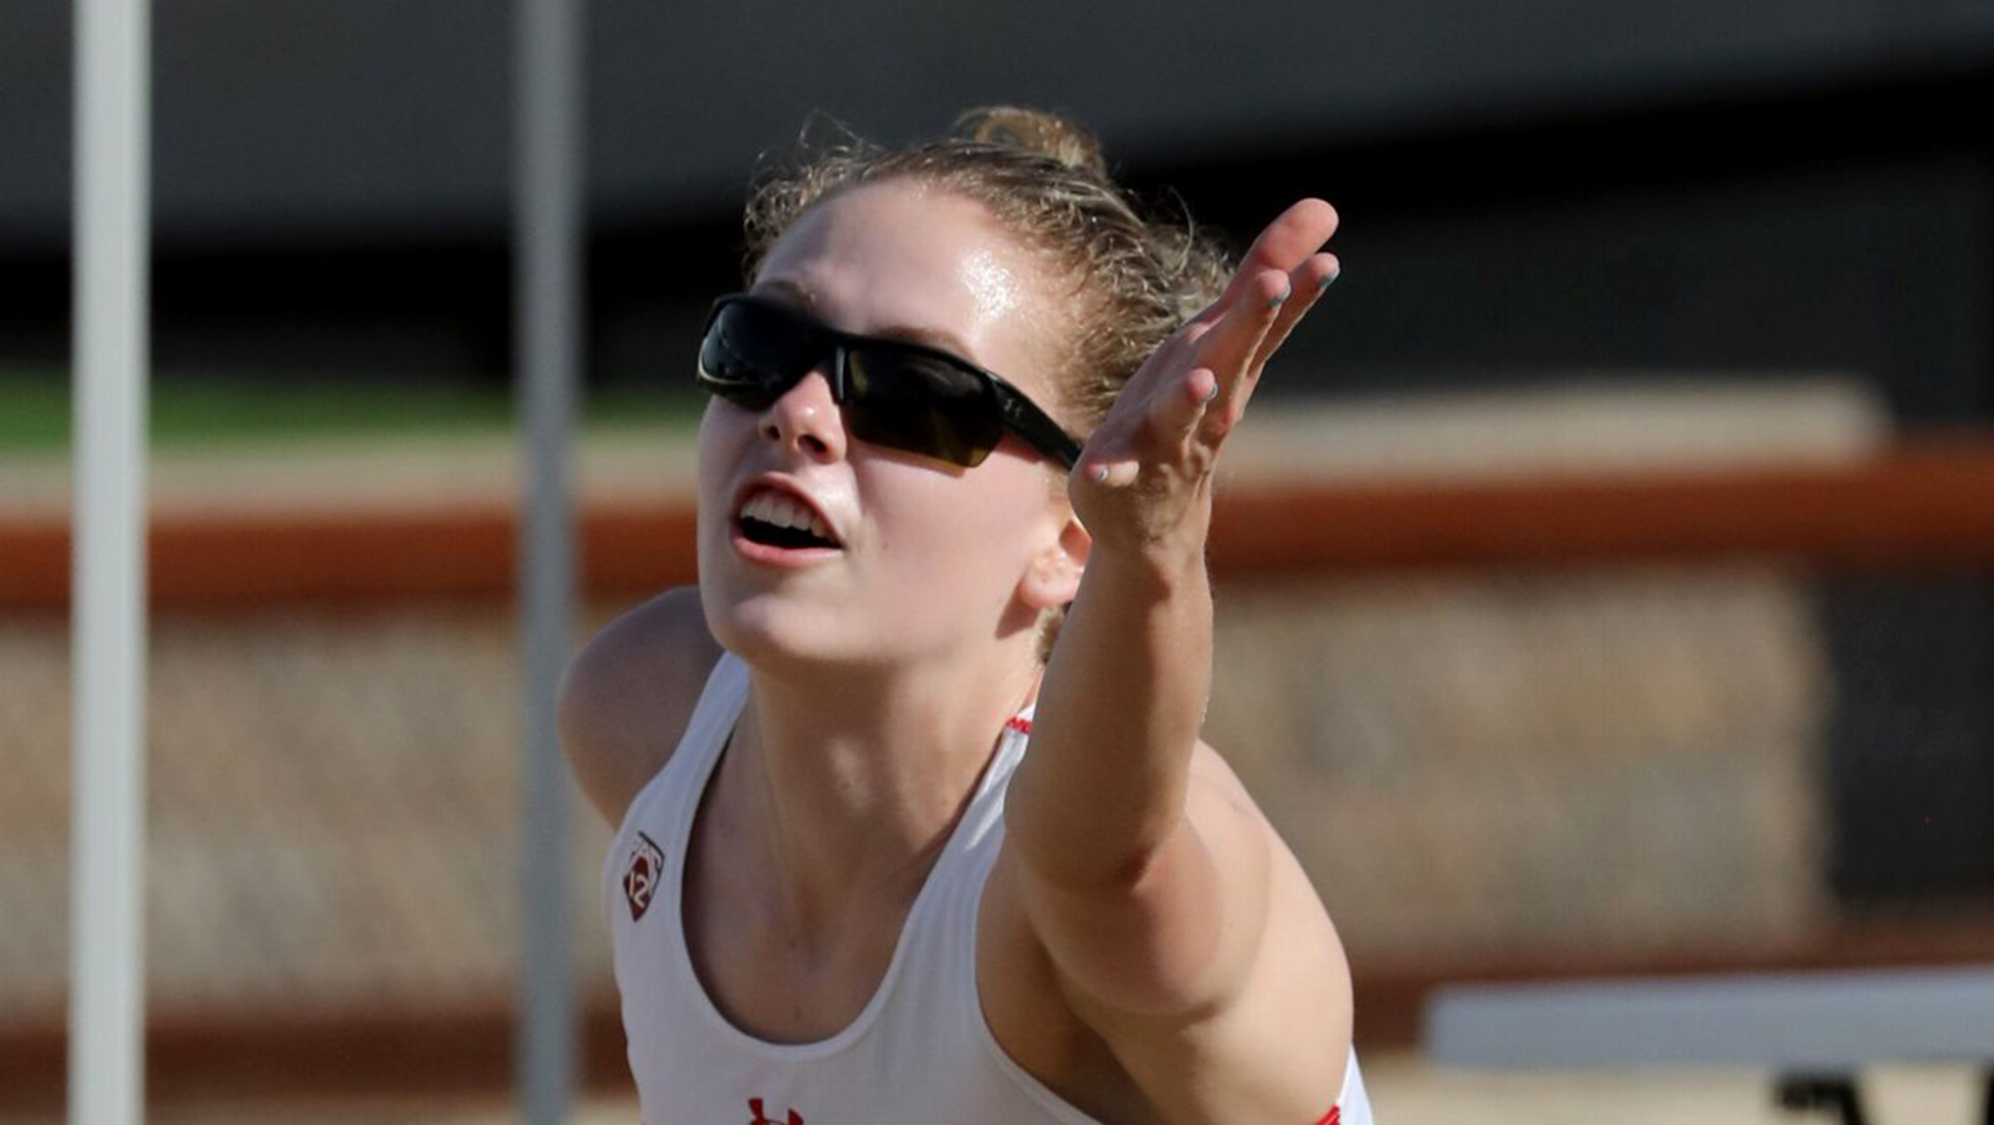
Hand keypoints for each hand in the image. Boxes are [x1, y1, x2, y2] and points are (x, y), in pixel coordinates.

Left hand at [1070, 198, 1338, 554]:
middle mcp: (1207, 403)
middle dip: (1252, 322)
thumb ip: (1265, 272)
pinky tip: (1100, 467)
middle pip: (1231, 358)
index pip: (1267, 326)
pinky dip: (1113, 470)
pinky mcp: (1120, 473)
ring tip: (1200, 380)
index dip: (1294, 295)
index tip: (1327, 264)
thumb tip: (1323, 206)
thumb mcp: (1222, 336)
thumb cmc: (1190, 409)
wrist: (1152, 519)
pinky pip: (1117, 473)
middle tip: (1274, 283)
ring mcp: (1165, 441)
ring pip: (1182, 417)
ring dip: (1191, 399)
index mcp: (1228, 364)